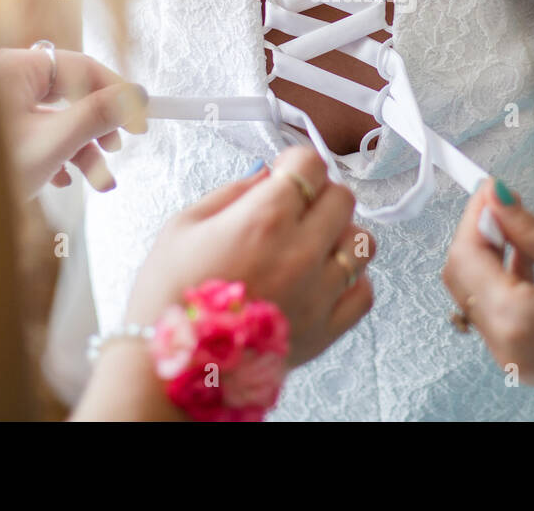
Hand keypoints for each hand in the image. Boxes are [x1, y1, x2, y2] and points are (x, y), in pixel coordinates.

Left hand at [0, 46, 148, 195]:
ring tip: (101, 183)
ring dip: (81, 150)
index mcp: (12, 68)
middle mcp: (2, 80)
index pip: (81, 67)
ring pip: (52, 119)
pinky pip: (33, 133)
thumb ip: (98, 116)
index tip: (142, 119)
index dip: (116, 93)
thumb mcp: (52, 144)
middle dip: (98, 129)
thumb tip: (137, 95)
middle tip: (119, 151)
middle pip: (68, 94)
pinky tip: (64, 181)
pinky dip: (55, 154)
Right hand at [126, 145, 375, 367]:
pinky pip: (364, 292)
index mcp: (263, 219)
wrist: (169, 370)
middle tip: (295, 208)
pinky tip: (322, 280)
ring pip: (362, 242)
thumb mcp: (183, 227)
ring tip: (310, 246)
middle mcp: (300, 252)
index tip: (286, 172)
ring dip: (339, 236)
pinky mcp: (326, 330)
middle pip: (342, 198)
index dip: (295, 163)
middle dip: (318, 195)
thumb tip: (265, 175)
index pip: (311, 165)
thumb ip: (232, 192)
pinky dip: (351, 281)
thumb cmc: (168, 300)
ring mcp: (319, 293)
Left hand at [442, 178, 533, 391]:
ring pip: (471, 293)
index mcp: (514, 319)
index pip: (466, 255)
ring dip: (484, 256)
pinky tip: (518, 259)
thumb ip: (532, 232)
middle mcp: (500, 343)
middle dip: (474, 234)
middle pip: (461, 275)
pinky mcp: (513, 359)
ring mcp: (504, 357)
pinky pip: (488, 313)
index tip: (488, 190)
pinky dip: (495, 282)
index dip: (473, 216)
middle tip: (499, 205)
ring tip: (514, 228)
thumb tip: (498, 201)